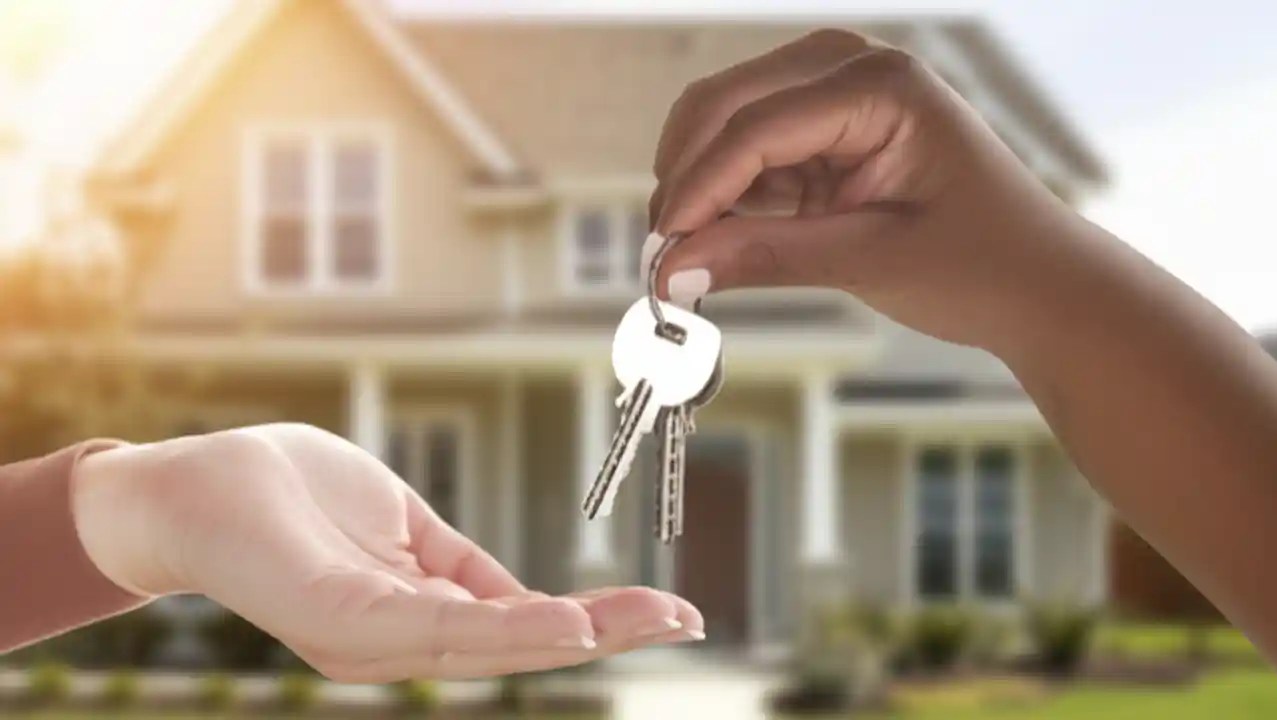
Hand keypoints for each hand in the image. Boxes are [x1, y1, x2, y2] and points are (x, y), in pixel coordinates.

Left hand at [71, 423, 701, 680]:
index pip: (519, 624)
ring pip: (488, 644)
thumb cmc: (294, 501)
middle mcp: (396, 643)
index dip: (596, 621)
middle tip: (685, 620)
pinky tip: (561, 620)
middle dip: (608, 632)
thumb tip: (533, 597)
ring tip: (645, 619)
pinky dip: (505, 628)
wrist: (194, 488)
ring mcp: (367, 640)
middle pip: (518, 646)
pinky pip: (433, 628)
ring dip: (573, 634)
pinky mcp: (338, 621)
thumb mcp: (405, 529)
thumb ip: (463, 567)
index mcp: (415, 618)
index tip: (668, 609)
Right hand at [649, 30, 1083, 354]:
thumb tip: (674, 267)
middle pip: (726, 104)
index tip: (662, 248)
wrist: (1038, 284)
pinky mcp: (826, 131)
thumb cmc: (984, 264)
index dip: (699, 187)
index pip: (758, 126)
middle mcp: (853, 69)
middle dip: (686, 177)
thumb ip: (767, 256)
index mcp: (882, 86)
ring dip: (700, 184)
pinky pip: (749, 151)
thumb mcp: (871, 262)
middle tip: (664, 254)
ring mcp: (836, 94)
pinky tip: (722, 238)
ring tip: (690, 254)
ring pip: (725, 122)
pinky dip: (726, 193)